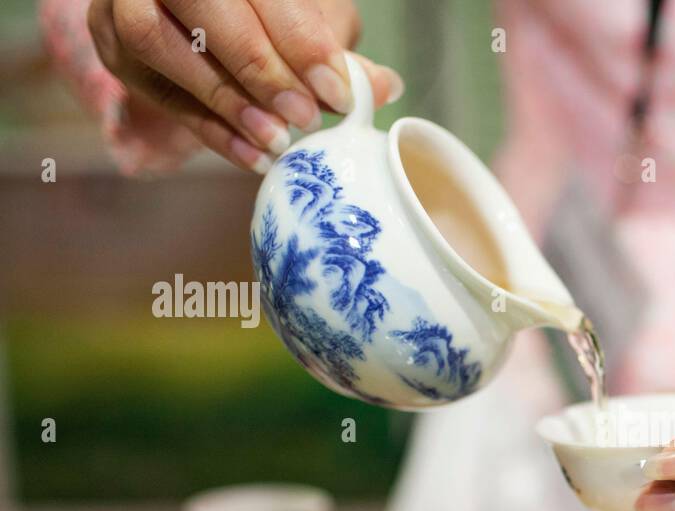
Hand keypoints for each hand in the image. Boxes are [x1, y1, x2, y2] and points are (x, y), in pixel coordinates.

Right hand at [88, 0, 402, 171]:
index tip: (336, 92)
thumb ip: (336, 52)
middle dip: (259, 67)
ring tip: (277, 140)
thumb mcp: (308, 23)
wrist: (208, 21)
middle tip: (306, 118)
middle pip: (201, 5)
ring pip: (159, 44)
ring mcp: (125, 3)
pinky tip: (252, 156)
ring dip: (226, 100)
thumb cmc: (269, 17)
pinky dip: (208, 129)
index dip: (298, 40)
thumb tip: (385, 86)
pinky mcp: (114, 47)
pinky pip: (155, 91)